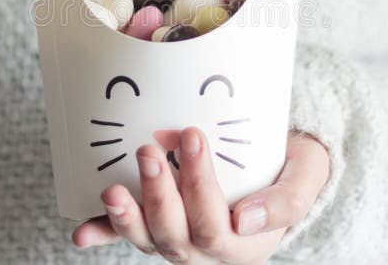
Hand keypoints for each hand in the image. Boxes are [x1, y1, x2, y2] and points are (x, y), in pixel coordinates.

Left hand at [72, 128, 329, 263]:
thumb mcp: (306, 177)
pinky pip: (128, 237)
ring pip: (149, 241)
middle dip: (159, 195)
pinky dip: (104, 235)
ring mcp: (180, 242)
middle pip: (177, 236)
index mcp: (244, 245)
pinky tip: (82, 234)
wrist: (279, 166)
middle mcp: (207, 252)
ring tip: (112, 191)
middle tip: (148, 150)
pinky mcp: (158, 227)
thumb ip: (286, 201)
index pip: (216, 226)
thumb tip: (245, 220)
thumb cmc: (293, 168)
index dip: (200, 186)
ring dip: (126, 219)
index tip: (192, 135)